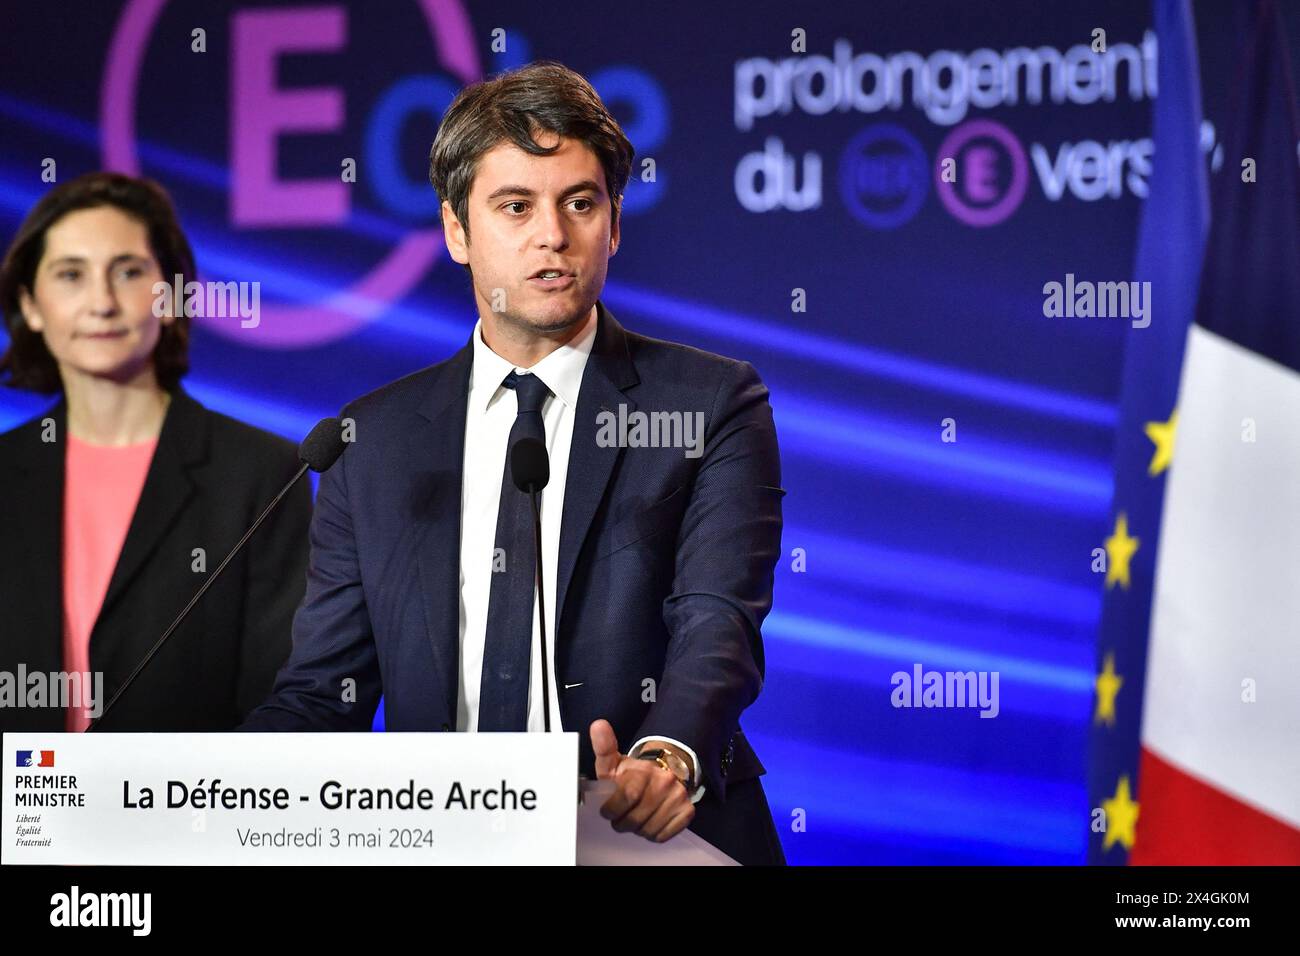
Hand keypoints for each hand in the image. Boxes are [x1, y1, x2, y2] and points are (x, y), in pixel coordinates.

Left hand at [590, 719, 695, 842]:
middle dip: (622, 822)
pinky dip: (653, 834)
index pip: (626, 797)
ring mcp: (678, 797)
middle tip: (621, 816)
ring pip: (648, 830)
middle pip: (634, 819)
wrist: (664, 773)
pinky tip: (650, 821)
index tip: (607, 810)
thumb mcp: (614, 762)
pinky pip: (662, 836)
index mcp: (644, 770)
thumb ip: (603, 747)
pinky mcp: (687, 811)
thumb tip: (597, 725)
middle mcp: (664, 782)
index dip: (612, 809)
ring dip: (638, 829)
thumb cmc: (633, 774)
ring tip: (636, 817)